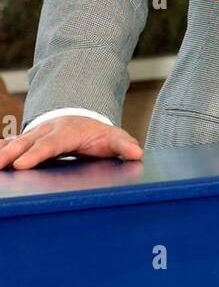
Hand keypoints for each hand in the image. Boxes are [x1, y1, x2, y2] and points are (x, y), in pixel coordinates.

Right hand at [0, 116, 143, 169]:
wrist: (84, 120)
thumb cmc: (98, 135)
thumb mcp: (114, 138)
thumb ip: (124, 145)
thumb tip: (136, 153)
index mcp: (68, 132)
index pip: (51, 144)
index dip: (36, 154)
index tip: (22, 165)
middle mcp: (48, 131)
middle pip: (28, 142)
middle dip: (12, 154)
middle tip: (0, 166)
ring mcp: (36, 133)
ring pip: (16, 142)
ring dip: (2, 152)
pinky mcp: (29, 139)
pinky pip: (12, 142)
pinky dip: (1, 147)